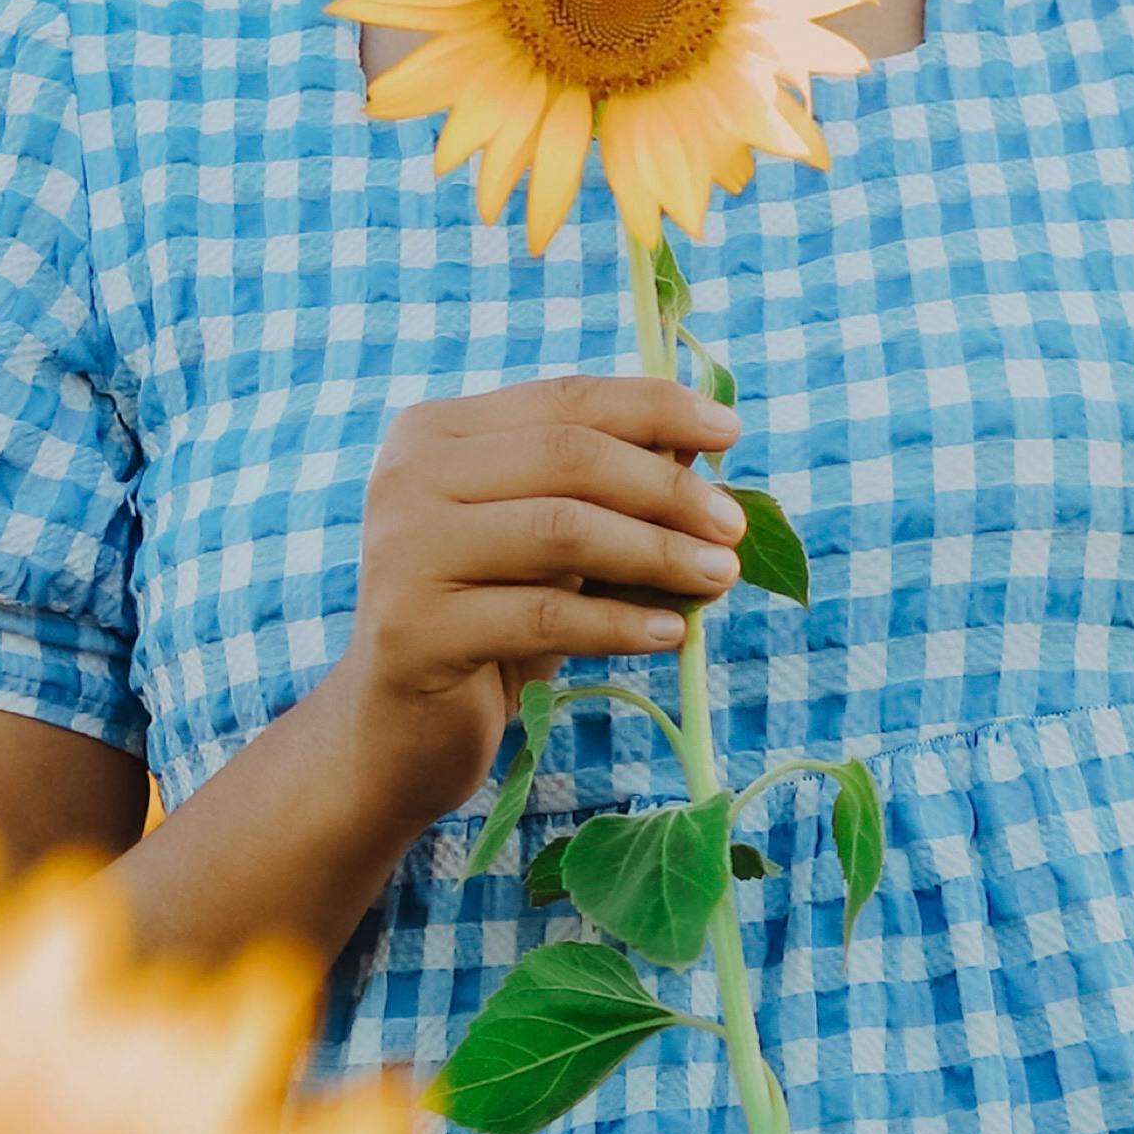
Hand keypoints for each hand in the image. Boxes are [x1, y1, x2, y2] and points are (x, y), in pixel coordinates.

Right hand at [322, 373, 746, 843]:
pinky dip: (621, 622)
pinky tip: (672, 634)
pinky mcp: (414, 631)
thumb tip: (705, 446)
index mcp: (435, 433)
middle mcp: (408, 478)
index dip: (655, 408)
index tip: (731, 432)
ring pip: (561, 530)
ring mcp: (402, 552)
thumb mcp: (552, 546)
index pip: (564, 401)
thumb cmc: (489, 624)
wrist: (399, 731)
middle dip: (667, 488)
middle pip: (567, 457)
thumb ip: (609, 490)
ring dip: (658, 553)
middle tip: (735, 526)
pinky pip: (545, 616)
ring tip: (720, 577)